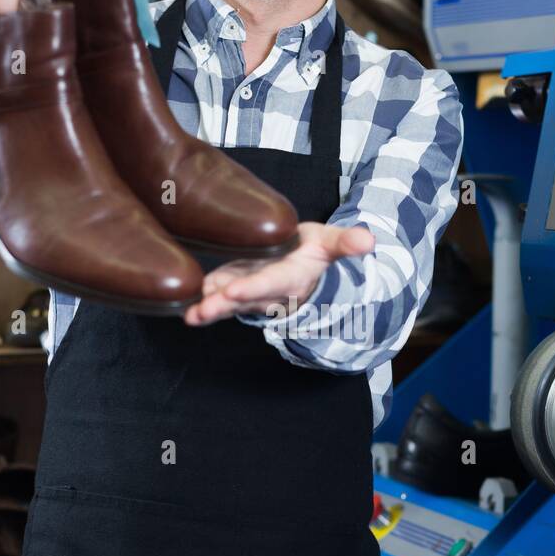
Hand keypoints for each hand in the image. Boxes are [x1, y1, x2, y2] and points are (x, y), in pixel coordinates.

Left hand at [183, 222, 374, 325]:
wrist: (304, 269)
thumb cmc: (314, 251)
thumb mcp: (332, 242)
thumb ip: (347, 242)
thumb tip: (370, 240)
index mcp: (291, 277)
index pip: (271, 283)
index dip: (252, 288)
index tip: (232, 291)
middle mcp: (268, 290)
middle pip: (244, 299)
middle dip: (223, 306)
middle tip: (201, 311)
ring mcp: (249, 291)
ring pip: (227, 303)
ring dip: (208, 310)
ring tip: (190, 315)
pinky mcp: (234, 288)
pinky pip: (216, 297)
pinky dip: (201, 302)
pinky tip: (184, 307)